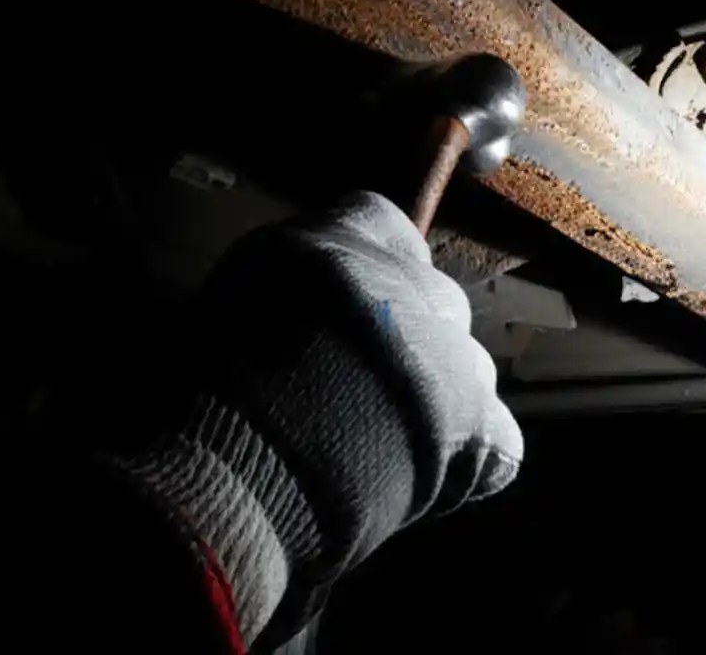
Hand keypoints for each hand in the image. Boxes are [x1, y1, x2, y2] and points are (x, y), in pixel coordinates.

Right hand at [122, 191, 521, 645]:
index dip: (362, 269)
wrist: (249, 465)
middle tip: (348, 392)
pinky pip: (494, 443)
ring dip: (434, 401)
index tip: (338, 306)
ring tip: (375, 447)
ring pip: (465, 369)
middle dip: (402, 339)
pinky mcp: (483, 430)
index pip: (378, 222)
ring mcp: (458, 357)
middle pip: (430, 299)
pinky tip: (416, 483)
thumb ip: (275, 281)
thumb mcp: (222, 298)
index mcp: (349, 240)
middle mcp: (416, 284)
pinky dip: (467, 465)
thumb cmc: (210, 381)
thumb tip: (291, 302)